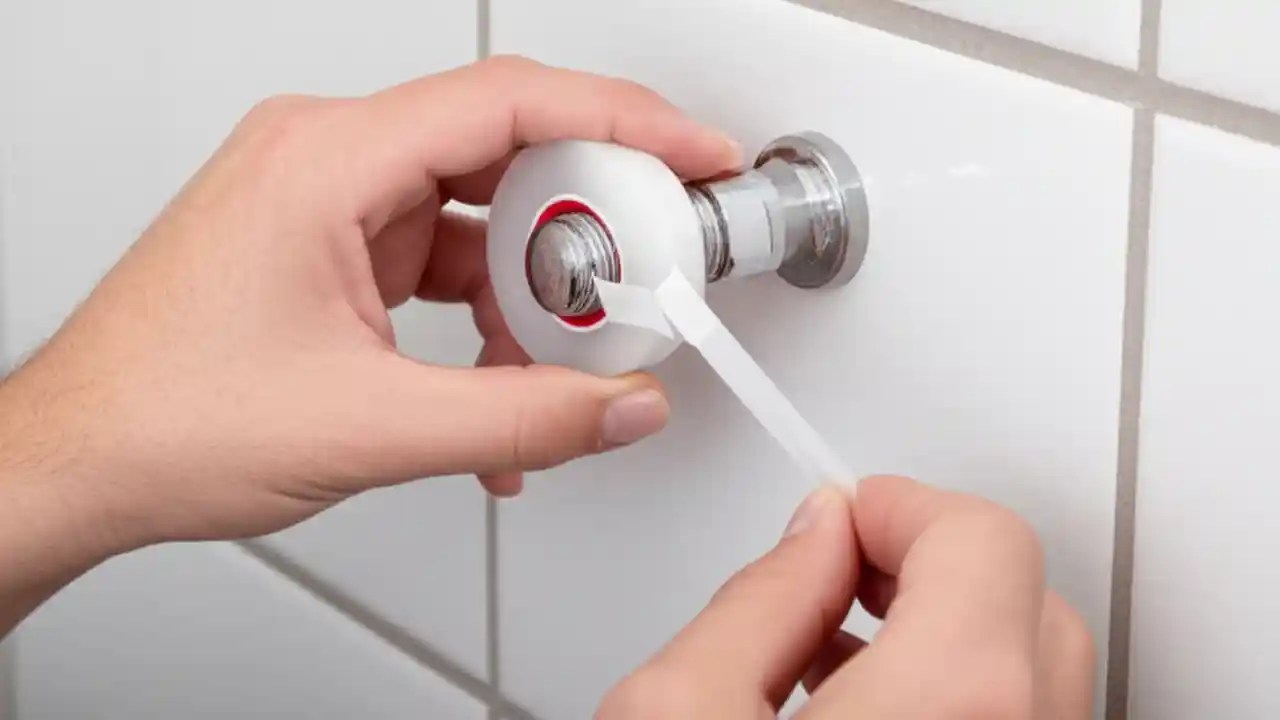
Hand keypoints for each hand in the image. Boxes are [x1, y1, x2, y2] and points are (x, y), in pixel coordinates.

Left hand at [0, 56, 741, 553]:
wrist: (80, 464)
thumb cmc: (162, 418)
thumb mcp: (372, 425)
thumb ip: (524, 414)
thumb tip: (623, 404)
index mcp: (326, 163)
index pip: (507, 101)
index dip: (621, 119)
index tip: (691, 152)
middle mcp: (327, 163)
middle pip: (505, 153)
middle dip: (588, 222)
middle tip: (650, 268)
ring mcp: (330, 206)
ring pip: (480, 218)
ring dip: (534, 293)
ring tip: (570, 361)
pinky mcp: (333, 251)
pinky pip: (445, 263)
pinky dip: (488, 322)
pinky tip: (504, 391)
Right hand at [598, 477, 1094, 718]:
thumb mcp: (673, 713)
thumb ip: (753, 600)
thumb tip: (811, 535)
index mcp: (953, 703)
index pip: (980, 538)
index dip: (898, 508)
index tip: (842, 519)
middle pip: (1029, 601)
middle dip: (933, 567)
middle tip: (845, 574)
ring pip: (1036, 673)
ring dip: (952, 637)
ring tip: (843, 654)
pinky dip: (965, 699)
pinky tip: (870, 715)